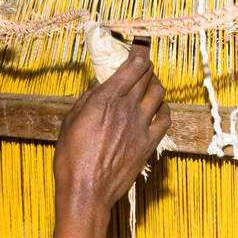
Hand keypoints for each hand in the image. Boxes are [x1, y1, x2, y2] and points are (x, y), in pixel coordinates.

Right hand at [53, 37, 170, 218]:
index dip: (139, 50)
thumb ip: (88, 99)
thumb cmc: (71, 159)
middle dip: (145, 66)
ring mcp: (142, 126)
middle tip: (140, 65)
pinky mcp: (149, 143)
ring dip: (155, 84)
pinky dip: (164, 108)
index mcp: (107, 98)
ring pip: (159, 93)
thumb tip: (99, 85)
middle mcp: (128, 108)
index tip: (138, 45)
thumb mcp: (71, 121)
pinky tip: (158, 109)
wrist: (86, 192)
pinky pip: (166, 118)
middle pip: (148, 75)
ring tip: (148, 84)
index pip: (134, 64)